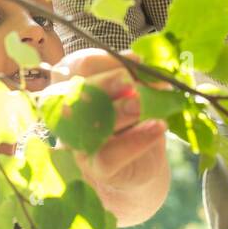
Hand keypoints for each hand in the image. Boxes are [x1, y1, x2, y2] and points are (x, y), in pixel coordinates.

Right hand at [51, 49, 168, 224]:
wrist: (143, 163)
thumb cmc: (135, 119)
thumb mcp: (137, 92)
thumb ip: (137, 78)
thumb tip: (145, 66)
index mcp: (75, 85)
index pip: (77, 65)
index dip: (104, 60)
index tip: (136, 60)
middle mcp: (70, 113)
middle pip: (77, 93)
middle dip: (106, 84)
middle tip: (131, 82)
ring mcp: (80, 142)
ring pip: (92, 123)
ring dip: (121, 111)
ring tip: (144, 106)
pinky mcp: (96, 168)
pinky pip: (109, 155)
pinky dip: (136, 141)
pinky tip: (157, 128)